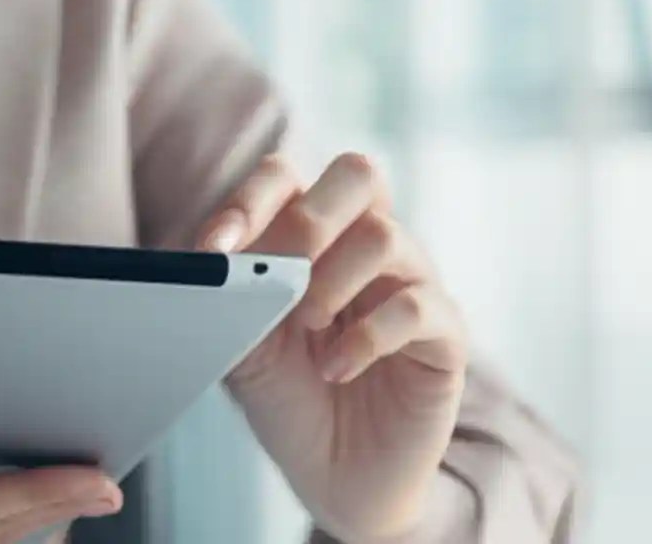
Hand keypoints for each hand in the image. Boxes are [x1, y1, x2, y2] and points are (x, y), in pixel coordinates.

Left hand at [201, 154, 467, 542]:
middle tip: (280, 277)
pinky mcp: (444, 334)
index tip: (214, 249)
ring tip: (307, 329)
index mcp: (312, 236)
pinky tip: (335, 369)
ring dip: (330, 282)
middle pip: (357, 174)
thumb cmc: (288, 398)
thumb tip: (207, 258)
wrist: (336, 477)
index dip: (249, 200)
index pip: (286, 177)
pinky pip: (417, 305)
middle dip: (308, 220)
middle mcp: (366, 245)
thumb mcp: (242, 346)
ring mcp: (411, 282)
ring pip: (384, 235)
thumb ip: (230, 298)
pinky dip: (365, 336)